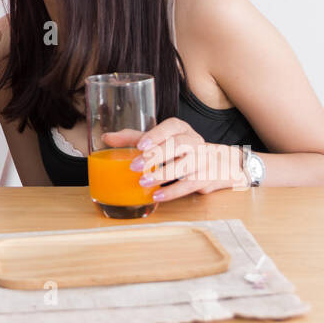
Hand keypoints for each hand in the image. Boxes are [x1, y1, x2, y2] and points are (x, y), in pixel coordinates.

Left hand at [102, 117, 247, 199]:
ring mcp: (203, 160)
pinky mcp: (207, 178)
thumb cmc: (180, 150)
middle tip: (135, 167)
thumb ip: (134, 139)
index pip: (171, 127)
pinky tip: (157, 196)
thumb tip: (106, 138)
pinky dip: (173, 192)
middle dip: (156, 156)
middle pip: (178, 145)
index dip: (156, 135)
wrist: (217, 164)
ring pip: (186, 165)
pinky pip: (190, 185)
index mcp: (181, 129)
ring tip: (144, 183)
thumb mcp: (159, 141)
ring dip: (163, 175)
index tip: (140, 145)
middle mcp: (195, 141)